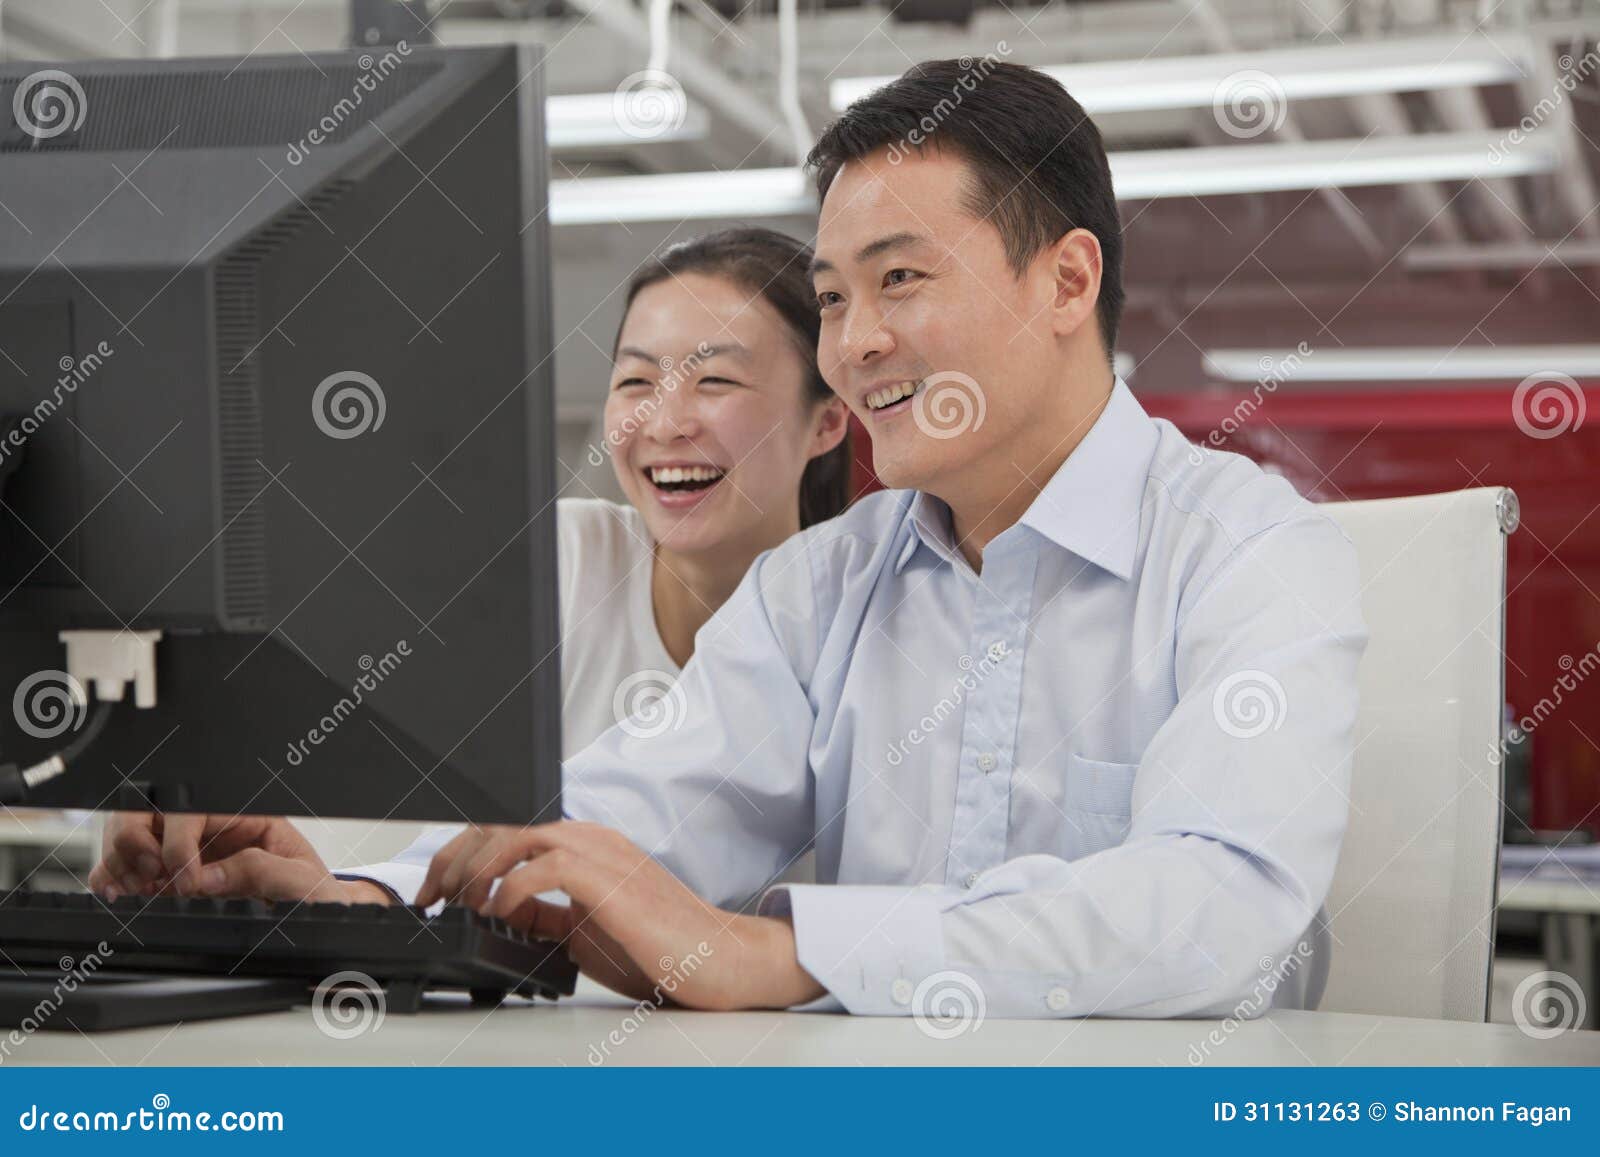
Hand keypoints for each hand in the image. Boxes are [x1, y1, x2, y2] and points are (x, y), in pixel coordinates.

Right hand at [88, 812, 390, 904]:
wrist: (317, 916)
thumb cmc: (313, 892)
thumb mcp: (303, 880)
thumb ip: (261, 871)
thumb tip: (208, 877)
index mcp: (245, 816)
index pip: (193, 808)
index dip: (179, 840)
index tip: (187, 880)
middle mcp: (210, 827)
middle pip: (150, 810)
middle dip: (138, 840)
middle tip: (153, 878)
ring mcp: (186, 849)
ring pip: (130, 833)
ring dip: (121, 859)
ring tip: (135, 889)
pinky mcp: (170, 876)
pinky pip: (126, 866)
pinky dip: (112, 877)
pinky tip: (120, 894)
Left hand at [416, 821, 824, 1010]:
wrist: (721, 960)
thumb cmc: (663, 947)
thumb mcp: (583, 931)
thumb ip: (545, 915)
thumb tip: (501, 916)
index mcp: (583, 845)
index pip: (504, 830)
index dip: (458, 856)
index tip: (433, 893)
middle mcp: (591, 840)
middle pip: (501, 824)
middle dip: (455, 859)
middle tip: (434, 898)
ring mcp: (604, 855)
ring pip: (519, 835)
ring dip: (479, 869)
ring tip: (463, 904)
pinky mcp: (613, 881)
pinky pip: (547, 865)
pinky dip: (513, 886)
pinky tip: (503, 912)